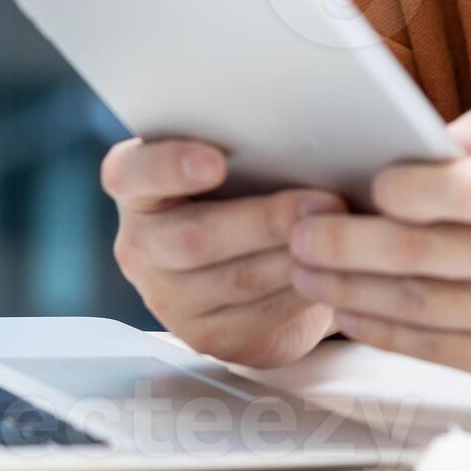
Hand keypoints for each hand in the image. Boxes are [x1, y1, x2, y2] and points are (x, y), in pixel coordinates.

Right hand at [103, 138, 345, 368]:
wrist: (252, 256)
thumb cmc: (245, 187)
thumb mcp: (235, 159)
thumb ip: (247, 146)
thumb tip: (305, 133)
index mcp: (135, 186)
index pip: (132, 174)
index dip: (169, 167)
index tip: (215, 162)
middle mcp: (140, 246)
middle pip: (195, 238)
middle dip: (266, 221)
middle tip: (325, 202)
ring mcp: (169, 299)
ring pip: (236, 280)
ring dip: (294, 256)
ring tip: (338, 234)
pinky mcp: (207, 337)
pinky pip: (259, 317)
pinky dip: (302, 291)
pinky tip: (331, 271)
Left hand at [283, 107, 470, 403]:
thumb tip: (428, 136)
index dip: (411, 189)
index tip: (367, 182)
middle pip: (427, 255)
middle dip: (348, 244)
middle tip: (298, 232)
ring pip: (420, 307)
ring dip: (349, 290)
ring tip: (303, 270)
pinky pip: (435, 349)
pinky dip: (382, 331)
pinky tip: (347, 313)